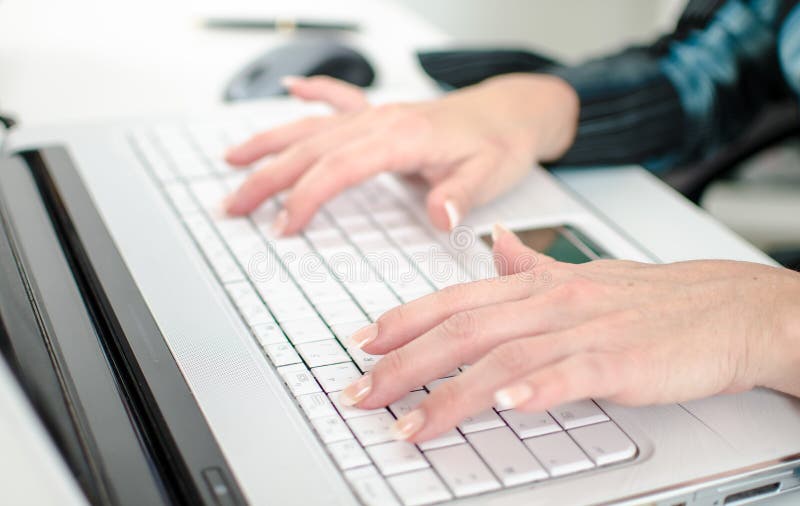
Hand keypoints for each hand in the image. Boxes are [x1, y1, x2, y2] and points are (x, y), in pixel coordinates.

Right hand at [223, 74, 578, 234]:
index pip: (339, 168)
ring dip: (270, 143)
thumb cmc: (502, 143)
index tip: (283, 226)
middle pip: (311, 147)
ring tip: (232, 160)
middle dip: (267, 177)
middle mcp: (382, 121)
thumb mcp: (491, 174)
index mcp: (403, 137)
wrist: (514, 111)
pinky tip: (291, 90)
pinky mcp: (383, 115)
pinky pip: (341, 100)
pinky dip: (314, 94)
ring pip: (313, 125)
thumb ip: (462, 195)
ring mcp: (379, 115)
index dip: (305, 197)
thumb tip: (441, 217)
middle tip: (233, 206)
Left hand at [338, 225, 799, 442]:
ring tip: (410, 425)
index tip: (362, 344)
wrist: (726, 306)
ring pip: (502, 357)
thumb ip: (531, 265)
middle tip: (361, 393)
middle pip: (462, 330)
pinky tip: (506, 406)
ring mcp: (584, 329)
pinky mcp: (621, 360)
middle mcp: (550, 301)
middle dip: (402, 365)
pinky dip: (535, 389)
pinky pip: (570, 374)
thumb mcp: (580, 275)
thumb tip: (497, 248)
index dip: (403, 321)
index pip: (453, 299)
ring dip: (449, 394)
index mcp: (535, 284)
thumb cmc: (650, 298)